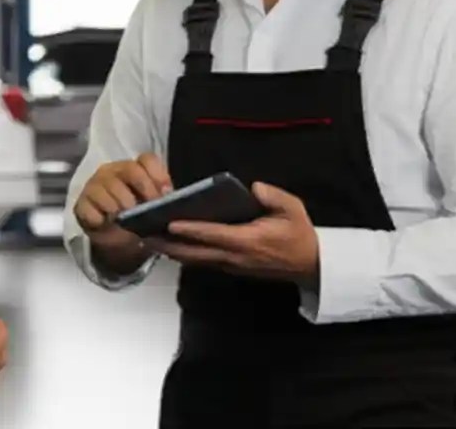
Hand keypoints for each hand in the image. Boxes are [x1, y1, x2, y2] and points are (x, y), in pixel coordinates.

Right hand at [72, 152, 172, 249]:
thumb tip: (169, 196)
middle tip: (147, 208)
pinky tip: (104, 223)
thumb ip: (159, 199)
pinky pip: (90, 206)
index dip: (158, 174)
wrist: (110, 239)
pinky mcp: (81, 203)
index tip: (165, 194)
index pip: (147, 159)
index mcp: (132, 169)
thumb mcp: (149, 209)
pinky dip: (99, 217)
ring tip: (125, 218)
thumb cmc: (133, 219)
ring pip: (110, 186)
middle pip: (130, 169)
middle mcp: (112, 171)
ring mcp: (94, 185)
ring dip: (121, 204)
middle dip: (144, 188)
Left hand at [144, 182, 319, 287]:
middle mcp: (235, 256)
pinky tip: (171, 247)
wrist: (310, 265)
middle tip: (144, 236)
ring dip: (173, 252)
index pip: (213, 234)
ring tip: (150, 241)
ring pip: (196, 260)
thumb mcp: (293, 209)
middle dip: (169, 245)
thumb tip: (253, 187)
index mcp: (247, 240)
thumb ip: (272, 196)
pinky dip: (186, 255)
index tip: (169, 224)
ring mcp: (232, 265)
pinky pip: (204, 262)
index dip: (190, 230)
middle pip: (195, 253)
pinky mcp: (232, 268)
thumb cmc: (299, 234)